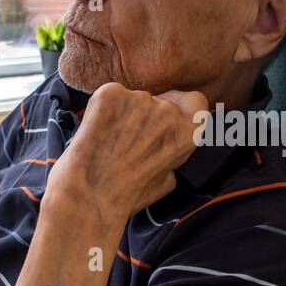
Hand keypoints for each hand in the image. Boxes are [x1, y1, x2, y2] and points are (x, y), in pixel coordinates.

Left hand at [48, 82, 207, 223]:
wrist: (90, 191)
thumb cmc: (128, 192)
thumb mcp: (168, 179)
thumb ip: (175, 154)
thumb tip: (169, 144)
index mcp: (188, 130)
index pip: (195, 101)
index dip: (181, 109)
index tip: (167, 120)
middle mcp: (167, 109)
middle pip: (160, 101)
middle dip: (148, 116)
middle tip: (131, 139)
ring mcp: (139, 98)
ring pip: (133, 99)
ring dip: (125, 114)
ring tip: (110, 141)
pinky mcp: (112, 93)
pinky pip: (111, 97)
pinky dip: (103, 110)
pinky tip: (97, 132)